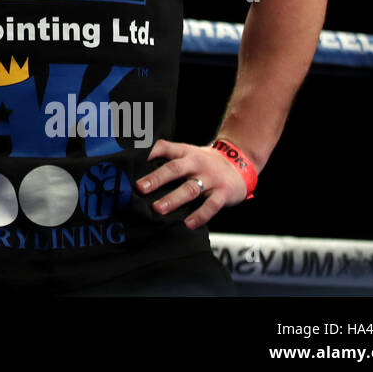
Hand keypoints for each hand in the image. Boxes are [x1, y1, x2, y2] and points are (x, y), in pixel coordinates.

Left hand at [134, 138, 248, 229]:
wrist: (240, 162)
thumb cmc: (204, 162)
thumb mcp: (187, 154)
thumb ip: (167, 160)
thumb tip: (137, 171)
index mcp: (185, 152)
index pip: (164, 147)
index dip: (149, 152)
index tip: (133, 160)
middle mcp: (197, 163)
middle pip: (175, 169)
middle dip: (157, 178)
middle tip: (140, 188)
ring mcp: (211, 178)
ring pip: (191, 188)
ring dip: (173, 199)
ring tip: (158, 209)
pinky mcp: (224, 193)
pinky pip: (211, 205)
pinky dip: (200, 215)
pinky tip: (188, 224)